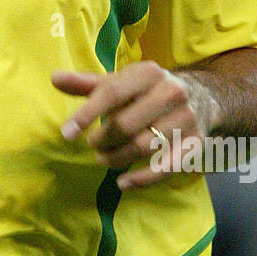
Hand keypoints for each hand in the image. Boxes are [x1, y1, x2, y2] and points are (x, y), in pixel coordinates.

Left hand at [51, 62, 222, 190]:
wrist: (202, 96)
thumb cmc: (147, 91)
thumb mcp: (121, 82)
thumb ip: (88, 84)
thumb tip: (54, 78)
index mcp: (148, 72)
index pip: (111, 93)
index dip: (86, 114)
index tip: (66, 134)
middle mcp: (170, 92)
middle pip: (126, 124)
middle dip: (102, 140)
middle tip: (93, 146)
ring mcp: (186, 118)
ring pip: (144, 147)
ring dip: (117, 159)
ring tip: (104, 159)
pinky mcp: (196, 143)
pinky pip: (167, 168)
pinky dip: (142, 179)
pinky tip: (123, 183)